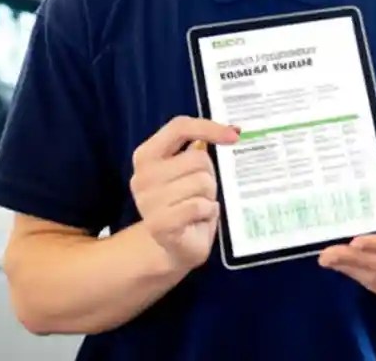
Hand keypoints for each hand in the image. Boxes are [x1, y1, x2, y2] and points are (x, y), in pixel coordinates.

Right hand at [130, 116, 239, 270]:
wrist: (172, 247)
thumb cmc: (185, 203)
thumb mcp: (190, 172)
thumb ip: (199, 150)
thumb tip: (231, 131)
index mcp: (146, 156)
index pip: (179, 127)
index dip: (208, 127)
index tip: (234, 135)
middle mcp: (142, 176)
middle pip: (198, 158)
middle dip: (209, 176)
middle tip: (200, 193)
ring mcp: (148, 201)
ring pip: (202, 183)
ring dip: (208, 196)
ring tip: (198, 207)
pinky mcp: (160, 224)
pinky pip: (200, 206)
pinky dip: (208, 212)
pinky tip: (199, 218)